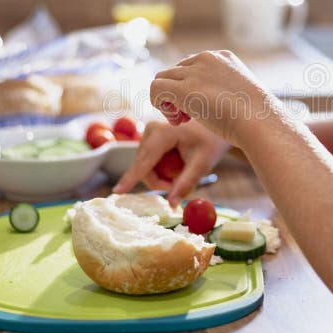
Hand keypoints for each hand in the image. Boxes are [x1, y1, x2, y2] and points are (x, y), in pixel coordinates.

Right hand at [112, 119, 229, 205]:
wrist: (215, 127)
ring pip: (145, 168)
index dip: (131, 179)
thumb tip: (171, 205)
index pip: (144, 162)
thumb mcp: (202, 165)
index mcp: (163, 132)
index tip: (117, 192)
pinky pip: (148, 163)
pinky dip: (161, 169)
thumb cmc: (211, 142)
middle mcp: (151, 129)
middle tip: (182, 181)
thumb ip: (186, 184)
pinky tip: (176, 161)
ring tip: (183, 167)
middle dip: (162, 181)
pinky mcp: (149, 138)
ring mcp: (148, 132)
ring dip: (162, 176)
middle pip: (144, 168)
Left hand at [149, 50, 275, 147]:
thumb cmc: (257, 116)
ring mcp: (194, 72)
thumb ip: (226, 91)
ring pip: (163, 78)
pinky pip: (155, 89)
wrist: (259, 121)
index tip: (200, 107)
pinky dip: (159, 104)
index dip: (190, 86)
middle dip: (178, 94)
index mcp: (223, 57)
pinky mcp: (183, 88)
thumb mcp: (244, 95)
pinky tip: (177, 119)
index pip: (192, 65)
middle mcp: (206, 58)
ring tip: (182, 119)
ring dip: (168, 100)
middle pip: (176, 71)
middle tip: (189, 117)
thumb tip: (217, 103)